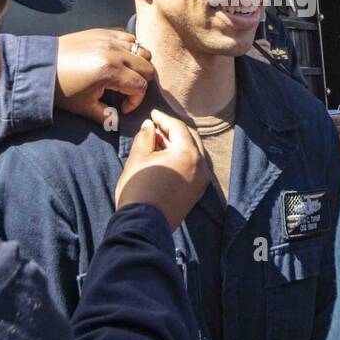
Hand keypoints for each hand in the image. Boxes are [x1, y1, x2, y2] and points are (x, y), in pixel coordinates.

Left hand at [55, 29, 155, 123]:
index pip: (140, 86)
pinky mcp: (103, 32)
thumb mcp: (85, 108)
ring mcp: (110, 39)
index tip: (123, 107)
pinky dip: (130, 49)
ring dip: (139, 64)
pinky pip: (129, 38)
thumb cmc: (62, 89)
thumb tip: (119, 120)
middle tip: (127, 92)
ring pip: (142, 50)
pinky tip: (119, 60)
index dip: (135, 100)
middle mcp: (115, 52)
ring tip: (125, 75)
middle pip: (147, 67)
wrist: (41, 66)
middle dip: (141, 83)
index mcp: (111, 71)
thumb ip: (107, 116)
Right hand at [114, 109, 207, 230]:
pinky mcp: (196, 192)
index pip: (178, 128)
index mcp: (189, 154)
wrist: (142, 225)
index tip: (152, 114)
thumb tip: (149, 126)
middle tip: (156, 126)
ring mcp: (201, 181)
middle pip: (189, 138)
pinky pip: (192, 167)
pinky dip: (180, 158)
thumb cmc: (138, 189)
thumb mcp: (138, 158)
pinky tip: (165, 157)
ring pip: (192, 153)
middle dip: (173, 130)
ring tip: (158, 141)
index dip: (163, 118)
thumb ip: (145, 137)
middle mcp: (201, 166)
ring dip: (177, 144)